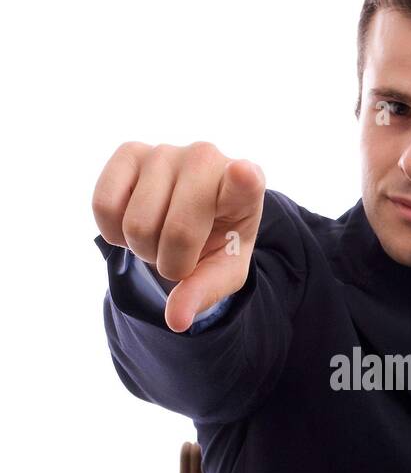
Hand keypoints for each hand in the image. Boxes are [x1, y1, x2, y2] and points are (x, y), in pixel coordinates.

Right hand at [92, 141, 266, 331]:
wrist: (190, 215)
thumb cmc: (215, 240)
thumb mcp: (221, 271)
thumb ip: (203, 293)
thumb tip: (175, 320)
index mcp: (245, 188)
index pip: (245, 182)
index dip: (242, 181)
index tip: (243, 174)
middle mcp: (207, 159)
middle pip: (177, 233)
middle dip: (171, 262)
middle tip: (180, 253)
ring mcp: (166, 151)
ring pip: (136, 226)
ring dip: (143, 249)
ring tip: (160, 235)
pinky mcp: (129, 152)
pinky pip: (104, 206)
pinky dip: (113, 233)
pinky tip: (133, 223)